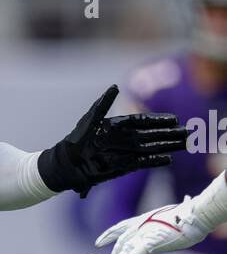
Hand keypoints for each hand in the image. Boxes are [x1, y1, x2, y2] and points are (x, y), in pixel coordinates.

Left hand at [37, 86, 187, 198]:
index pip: (142, 122)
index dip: (158, 121)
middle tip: (187, 133)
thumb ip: (103, 105)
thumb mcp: (89, 120)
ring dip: (166, 146)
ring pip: (150, 148)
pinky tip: (168, 159)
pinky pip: (142, 163)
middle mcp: (123, 138)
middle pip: (151, 135)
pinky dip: (154, 161)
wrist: (66, 165)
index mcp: (117, 125)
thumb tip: (115, 87)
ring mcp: (124, 152)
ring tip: (184, 144)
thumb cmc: (75, 140)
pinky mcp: (122, 166)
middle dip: (168, 134)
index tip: (174, 120)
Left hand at [95, 194, 209, 253]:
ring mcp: (143, 234)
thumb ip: (165, 226)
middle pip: (120, 244)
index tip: (98, 243)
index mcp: (142, 220)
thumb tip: (176, 216)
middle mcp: (139, 226)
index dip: (108, 235)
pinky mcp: (148, 243)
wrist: (195, 217)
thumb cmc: (189, 217)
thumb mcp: (173, 220)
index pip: (120, 228)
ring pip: (124, 253)